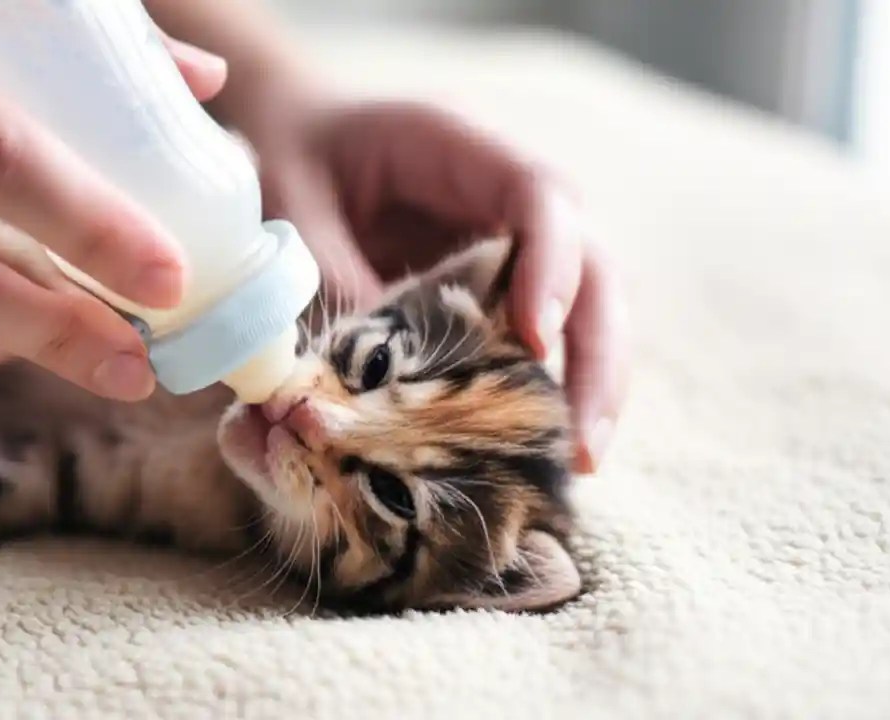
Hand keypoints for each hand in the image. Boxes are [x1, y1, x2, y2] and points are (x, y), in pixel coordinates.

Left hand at [248, 100, 628, 473]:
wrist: (296, 134)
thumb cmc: (293, 153)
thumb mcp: (294, 204)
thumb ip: (331, 273)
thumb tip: (364, 380)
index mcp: (459, 144)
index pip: (539, 194)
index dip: (551, 266)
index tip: (536, 343)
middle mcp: (506, 190)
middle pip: (593, 262)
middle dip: (596, 352)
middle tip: (583, 442)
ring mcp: (515, 235)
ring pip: (589, 302)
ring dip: (592, 380)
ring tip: (581, 461)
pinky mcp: (504, 278)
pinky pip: (551, 329)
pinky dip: (554, 384)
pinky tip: (546, 444)